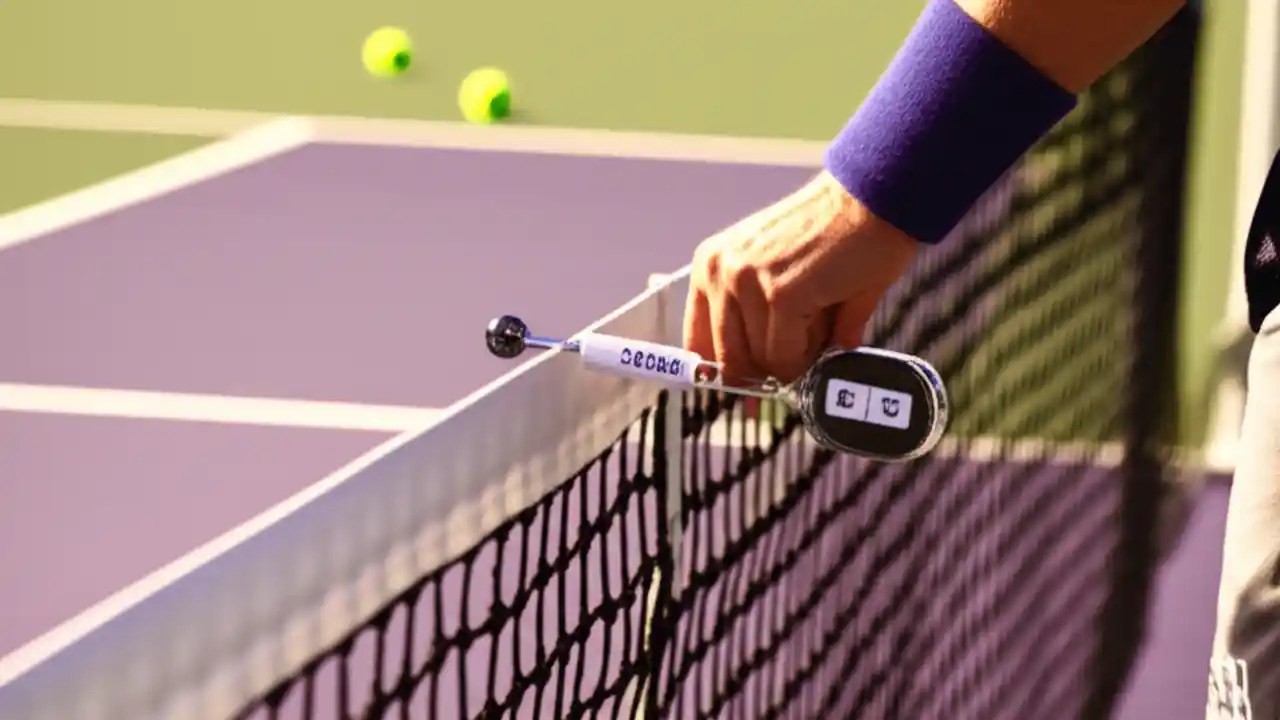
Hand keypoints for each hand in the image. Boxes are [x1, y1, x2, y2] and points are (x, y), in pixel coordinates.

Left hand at [683, 171, 918, 384]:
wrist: (874, 200)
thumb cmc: (836, 237)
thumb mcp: (781, 276)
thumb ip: (766, 327)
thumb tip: (773, 382)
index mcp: (712, 265)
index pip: (698, 341)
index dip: (722, 372)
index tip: (744, 391)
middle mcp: (719, 271)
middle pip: (728, 361)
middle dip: (764, 372)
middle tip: (799, 362)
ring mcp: (747, 283)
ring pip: (762, 362)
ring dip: (796, 358)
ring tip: (822, 322)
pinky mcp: (781, 296)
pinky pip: (786, 357)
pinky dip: (810, 356)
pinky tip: (828, 326)